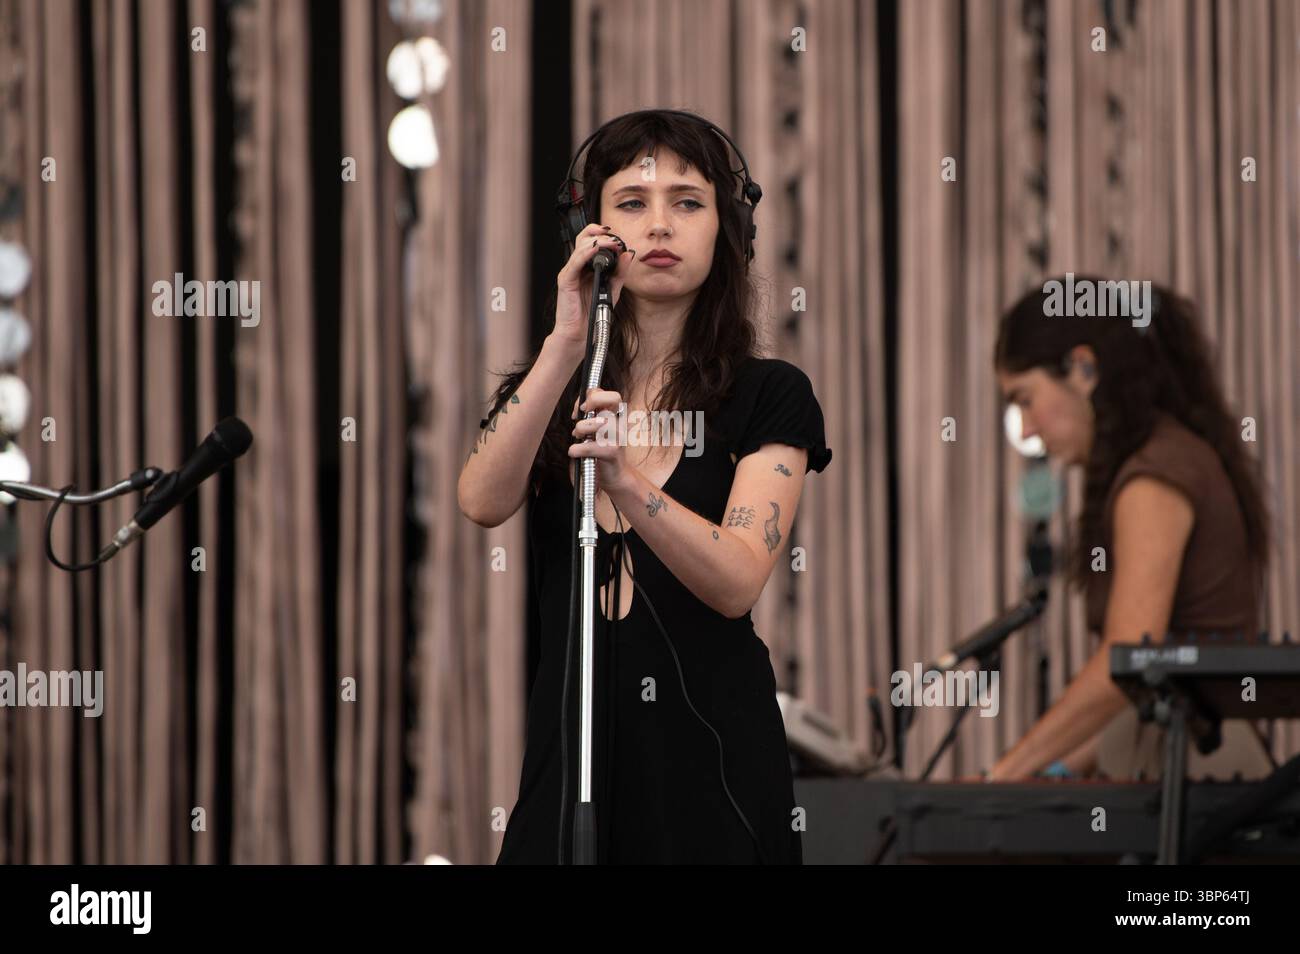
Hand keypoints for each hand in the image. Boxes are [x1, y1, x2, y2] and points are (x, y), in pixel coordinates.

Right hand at [553, 223, 636, 355]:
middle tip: (615, 238)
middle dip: (599, 233)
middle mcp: (577, 267)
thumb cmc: (593, 313)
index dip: (602, 235)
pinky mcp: (566, 281)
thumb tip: (629, 254)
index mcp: (586, 267)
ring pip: (579, 247)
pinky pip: (575, 263)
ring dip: (597, 242)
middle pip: (583, 239)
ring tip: (611, 243)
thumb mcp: (613, 289)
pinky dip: (586, 253)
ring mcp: (570, 272)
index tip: (618, 238)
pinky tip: (596, 249)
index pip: (591, 241)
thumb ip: (621, 271)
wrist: (580, 333)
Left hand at [569, 387, 633, 494]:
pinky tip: (575, 453)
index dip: (593, 395)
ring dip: (581, 429)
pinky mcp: (613, 453)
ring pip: (599, 421)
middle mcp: (620, 424)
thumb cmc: (599, 452)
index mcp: (616, 416)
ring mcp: (619, 438)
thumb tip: (580, 408)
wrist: (613, 477)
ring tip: (578, 438)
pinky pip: (589, 446)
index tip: (581, 408)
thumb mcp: (593, 430)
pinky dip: (576, 449)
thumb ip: (589, 416)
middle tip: (582, 414)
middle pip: (614, 398)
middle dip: (594, 401)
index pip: (609, 394)